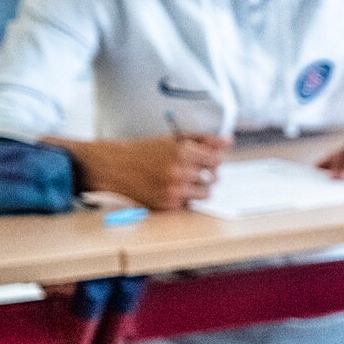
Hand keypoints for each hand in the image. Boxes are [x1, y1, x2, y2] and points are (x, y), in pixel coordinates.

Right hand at [60, 133, 230, 210]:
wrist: (116, 167)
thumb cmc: (145, 151)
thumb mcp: (174, 139)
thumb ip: (203, 140)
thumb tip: (228, 141)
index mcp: (183, 152)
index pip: (217, 159)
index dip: (214, 159)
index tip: (207, 159)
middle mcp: (180, 172)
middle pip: (214, 177)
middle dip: (207, 173)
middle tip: (194, 169)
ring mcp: (174, 190)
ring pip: (206, 193)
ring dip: (200, 187)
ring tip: (186, 180)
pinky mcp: (168, 204)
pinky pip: (191, 204)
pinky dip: (186, 197)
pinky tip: (173, 188)